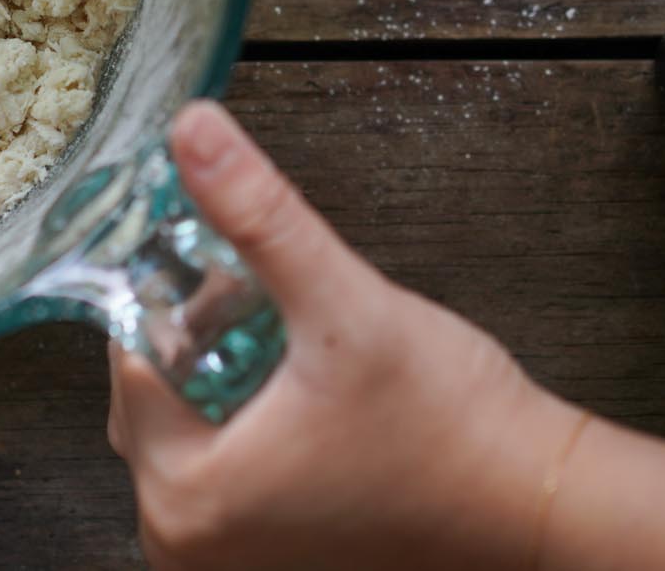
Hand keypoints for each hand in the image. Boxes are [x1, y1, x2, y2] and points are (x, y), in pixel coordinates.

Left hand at [105, 102, 580, 569]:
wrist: (536, 505)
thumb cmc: (454, 434)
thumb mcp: (344, 306)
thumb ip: (258, 215)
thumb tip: (194, 134)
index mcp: (185, 497)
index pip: (128, 359)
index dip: (180, 300)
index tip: (234, 273)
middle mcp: (186, 542)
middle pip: (150, 393)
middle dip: (203, 337)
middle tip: (275, 310)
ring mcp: (223, 557)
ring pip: (183, 425)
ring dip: (223, 377)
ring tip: (297, 354)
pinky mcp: (260, 556)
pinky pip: (218, 466)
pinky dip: (243, 423)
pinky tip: (301, 399)